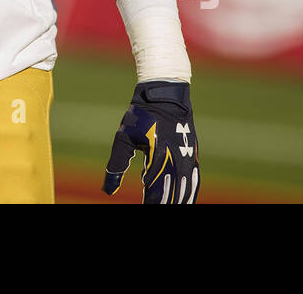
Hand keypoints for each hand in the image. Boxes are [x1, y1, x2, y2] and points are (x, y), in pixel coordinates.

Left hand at [102, 81, 199, 202]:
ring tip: (167, 205)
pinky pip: (194, 180)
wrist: (165, 95)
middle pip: (172, 194)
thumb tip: (108, 191)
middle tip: (151, 206)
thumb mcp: (124, 138)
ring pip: (186, 190)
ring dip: (177, 200)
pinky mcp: (193, 155)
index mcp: (158, 157)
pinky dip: (189, 193)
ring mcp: (188, 158)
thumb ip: (116, 166)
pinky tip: (183, 199)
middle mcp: (177, 160)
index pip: (155, 191)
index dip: (149, 203)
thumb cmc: (141, 115)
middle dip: (163, 202)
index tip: (143, 207)